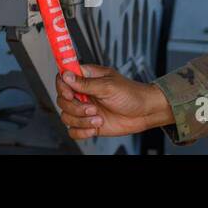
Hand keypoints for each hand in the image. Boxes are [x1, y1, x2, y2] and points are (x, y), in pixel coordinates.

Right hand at [55, 65, 172, 139]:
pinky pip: (73, 130)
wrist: (145, 113)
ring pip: (66, 116)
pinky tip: (94, 127)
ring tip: (98, 118)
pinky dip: (81, 131)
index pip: (63, 78)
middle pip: (62, 100)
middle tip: (92, 108)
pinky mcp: (88, 123)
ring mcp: (84, 109)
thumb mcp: (109, 86)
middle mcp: (83, 93)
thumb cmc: (132, 94)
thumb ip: (86, 83)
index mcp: (86, 78)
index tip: (70, 94)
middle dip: (75, 107)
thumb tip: (66, 75)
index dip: (63, 87)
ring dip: (81, 120)